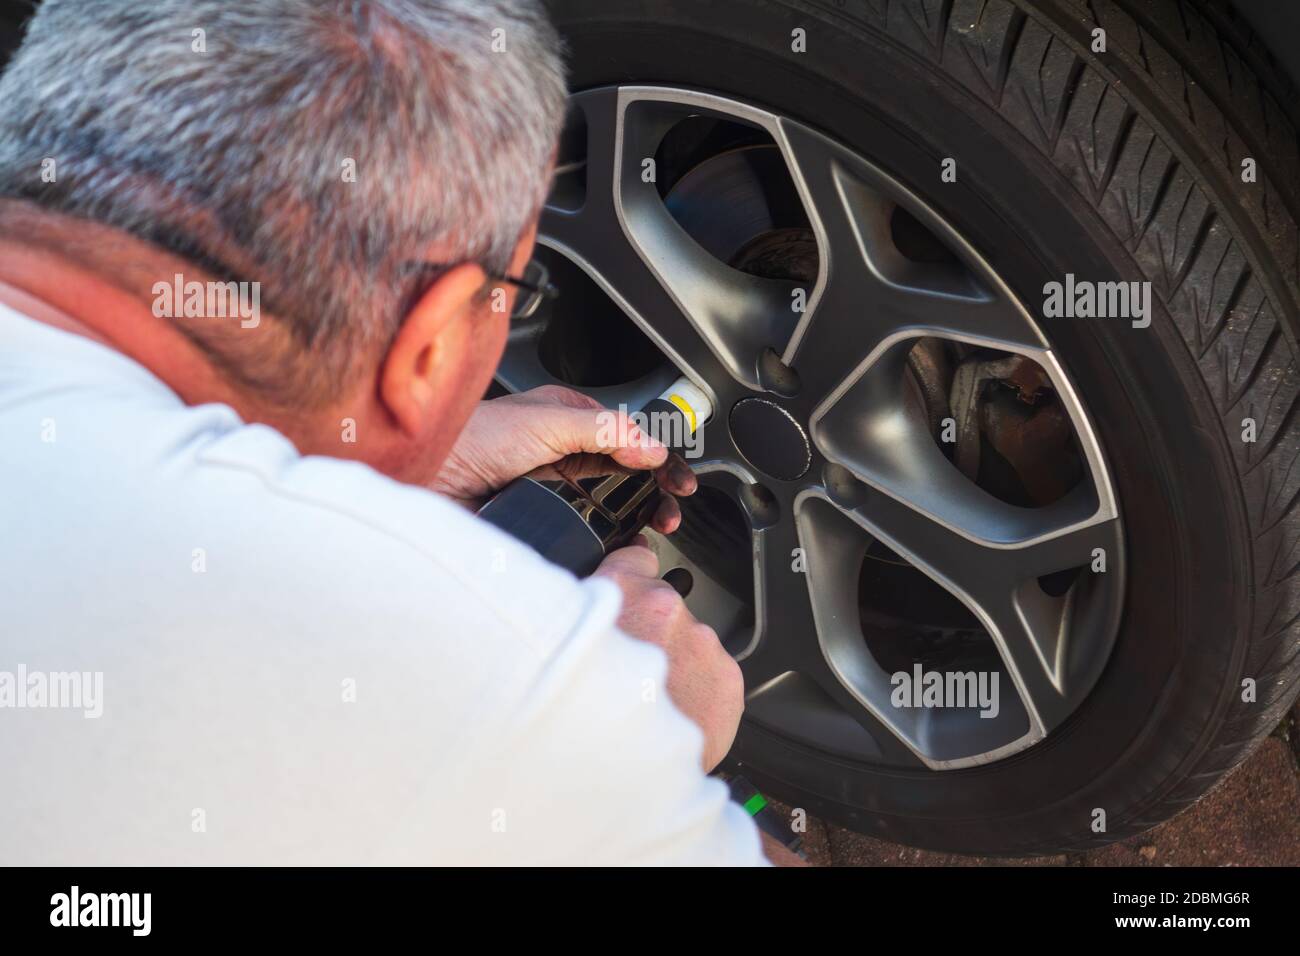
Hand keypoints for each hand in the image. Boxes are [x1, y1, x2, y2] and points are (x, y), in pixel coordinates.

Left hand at [433, 385, 697, 533]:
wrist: (419, 475)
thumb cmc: (467, 436)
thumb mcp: (547, 421)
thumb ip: (604, 431)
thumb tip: (651, 446)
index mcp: (568, 418)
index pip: (629, 437)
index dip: (659, 457)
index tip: (679, 479)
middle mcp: (561, 452)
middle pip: (625, 474)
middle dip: (654, 491)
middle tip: (671, 509)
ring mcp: (551, 488)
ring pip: (606, 504)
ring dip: (634, 517)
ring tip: (652, 527)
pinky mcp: (537, 520)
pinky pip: (579, 531)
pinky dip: (602, 539)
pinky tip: (617, 544)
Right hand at [595, 539, 743, 770]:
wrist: (619, 781)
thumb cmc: (577, 723)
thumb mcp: (557, 654)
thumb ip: (577, 622)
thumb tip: (582, 615)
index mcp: (615, 591)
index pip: (637, 558)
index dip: (631, 578)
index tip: (632, 592)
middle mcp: (662, 608)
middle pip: (663, 608)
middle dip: (649, 634)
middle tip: (627, 674)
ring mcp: (700, 642)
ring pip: (690, 644)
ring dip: (675, 664)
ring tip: (648, 704)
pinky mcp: (727, 677)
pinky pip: (713, 675)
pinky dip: (698, 692)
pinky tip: (673, 716)